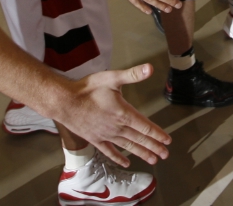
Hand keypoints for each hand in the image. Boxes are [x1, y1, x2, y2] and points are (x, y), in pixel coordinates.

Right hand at [57, 64, 171, 166]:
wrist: (64, 102)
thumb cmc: (87, 89)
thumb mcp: (111, 78)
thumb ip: (132, 75)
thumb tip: (150, 68)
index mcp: (123, 113)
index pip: (145, 126)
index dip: (158, 134)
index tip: (167, 141)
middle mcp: (117, 128)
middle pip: (139, 139)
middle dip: (154, 147)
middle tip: (165, 155)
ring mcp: (106, 135)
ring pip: (127, 146)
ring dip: (141, 153)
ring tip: (152, 160)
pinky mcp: (95, 139)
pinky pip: (109, 151)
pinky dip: (119, 158)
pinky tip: (126, 163)